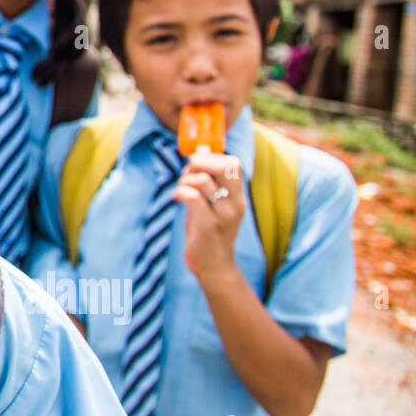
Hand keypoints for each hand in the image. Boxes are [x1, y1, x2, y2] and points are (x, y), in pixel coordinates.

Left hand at [172, 151, 244, 285]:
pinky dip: (179, 192)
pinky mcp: (208, 225)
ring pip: (201, 180)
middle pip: (223, 165)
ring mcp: (224, 214)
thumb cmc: (209, 230)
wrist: (214, 265)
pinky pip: (191, 196)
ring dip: (184, 180)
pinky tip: (177, 198)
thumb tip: (201, 149)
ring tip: (181, 190)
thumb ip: (208, 179)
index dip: (211, 157)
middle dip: (198, 163)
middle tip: (187, 175)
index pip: (233, 163)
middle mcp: (236, 203)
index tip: (196, 166)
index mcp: (239, 196)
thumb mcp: (213, 203)